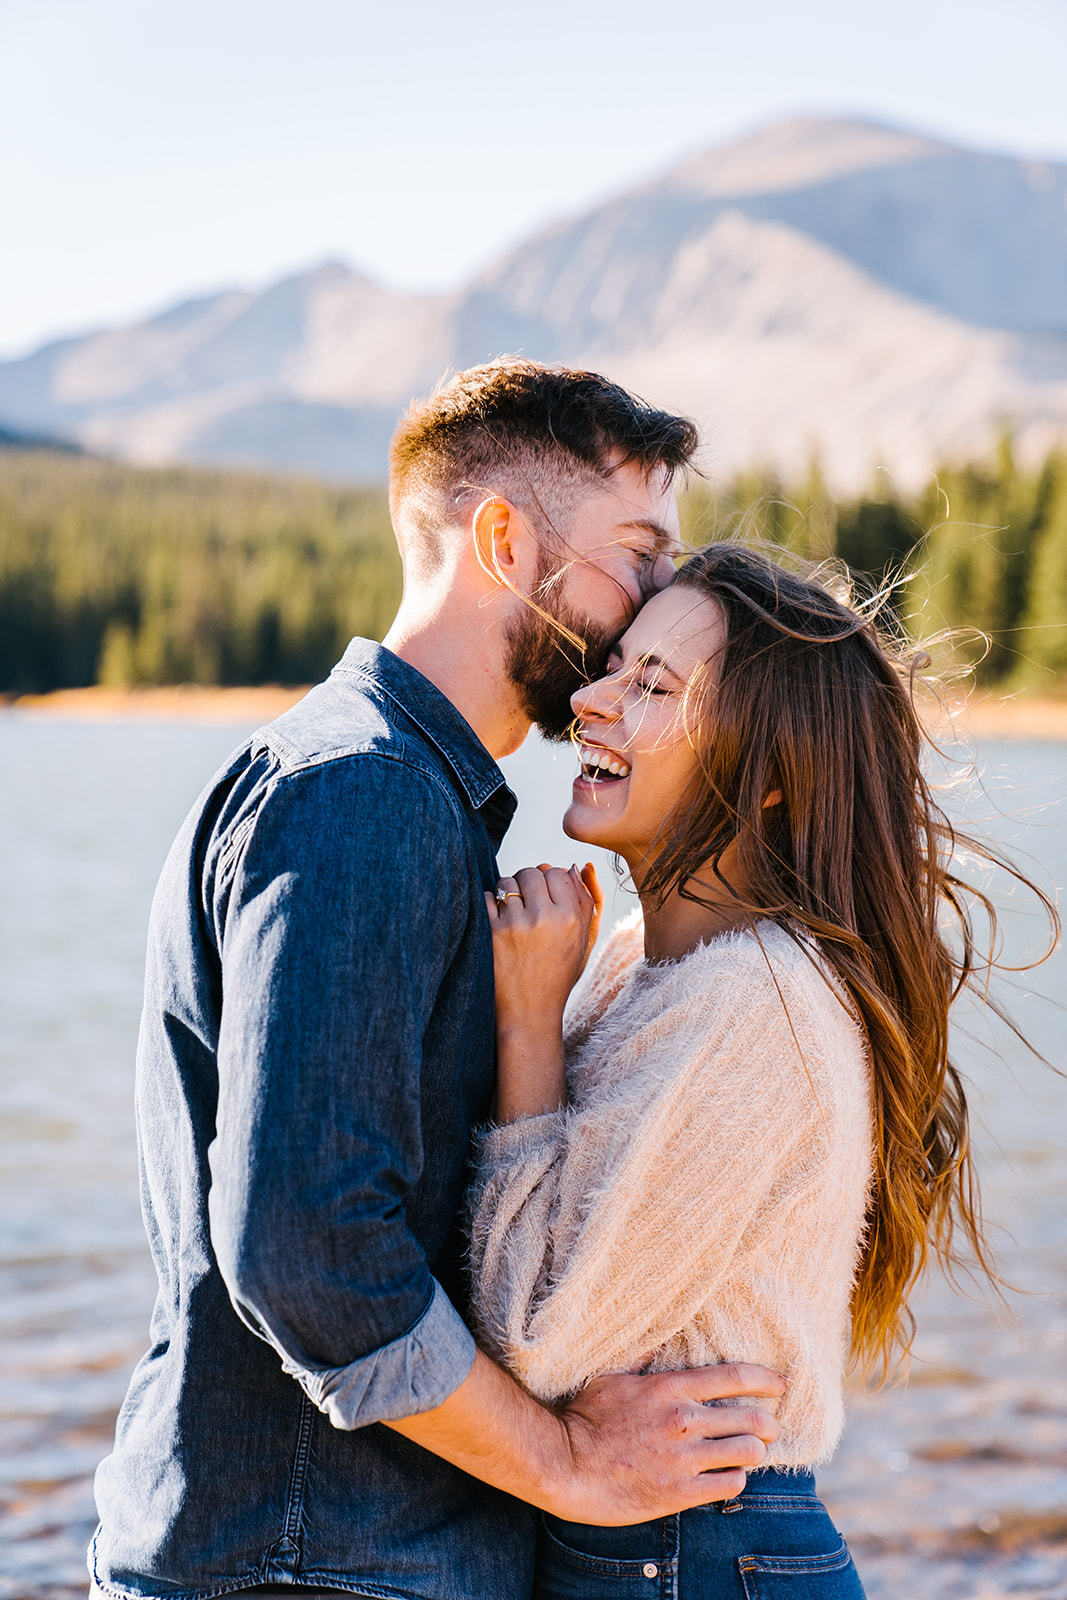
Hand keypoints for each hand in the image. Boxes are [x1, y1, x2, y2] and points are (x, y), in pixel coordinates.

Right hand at [387, 1349, 783, 1528]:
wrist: (566, 1466)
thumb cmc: (584, 1417)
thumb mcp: (612, 1377)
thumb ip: (643, 1358)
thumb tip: (660, 1339)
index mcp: (671, 1387)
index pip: (734, 1376)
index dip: (765, 1380)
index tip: (780, 1384)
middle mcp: (684, 1420)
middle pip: (749, 1418)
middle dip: (766, 1422)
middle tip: (769, 1426)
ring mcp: (685, 1458)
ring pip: (746, 1452)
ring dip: (753, 1452)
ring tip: (750, 1453)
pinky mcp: (680, 1493)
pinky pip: (729, 1485)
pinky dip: (735, 1480)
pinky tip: (728, 1477)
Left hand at [485, 864, 600, 1119]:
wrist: (531, 1012)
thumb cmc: (560, 974)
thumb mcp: (584, 940)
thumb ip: (588, 900)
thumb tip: (578, 864)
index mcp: (571, 917)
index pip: (557, 871)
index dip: (550, 879)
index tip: (546, 894)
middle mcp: (545, 918)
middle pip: (531, 872)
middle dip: (528, 881)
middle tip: (526, 899)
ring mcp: (516, 925)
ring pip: (507, 882)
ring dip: (507, 891)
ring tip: (511, 910)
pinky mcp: (491, 934)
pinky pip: (485, 897)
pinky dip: (489, 903)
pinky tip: (496, 919)